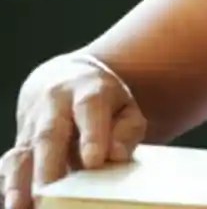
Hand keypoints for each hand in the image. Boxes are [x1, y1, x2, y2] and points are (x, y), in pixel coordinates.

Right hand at [1, 55, 145, 208]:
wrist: (62, 77)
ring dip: (20, 180)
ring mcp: (32, 125)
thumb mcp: (125, 105)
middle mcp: (54, 105)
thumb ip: (127, 129)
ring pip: (23, 152)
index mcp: (87, 90)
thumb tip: (116, 155)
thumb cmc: (102, 99)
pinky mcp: (19, 143)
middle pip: (49, 133)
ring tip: (22, 205)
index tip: (94, 161)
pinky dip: (11, 184)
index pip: (89, 108)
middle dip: (50, 164)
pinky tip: (16, 204)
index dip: (92, 134)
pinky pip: (10, 164)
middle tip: (53, 191)